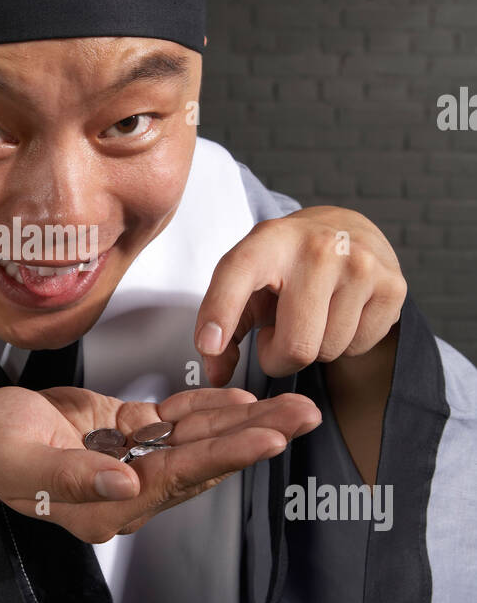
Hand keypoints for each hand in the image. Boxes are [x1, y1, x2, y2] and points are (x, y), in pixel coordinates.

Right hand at [0, 384, 320, 542]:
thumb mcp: (23, 463)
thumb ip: (75, 478)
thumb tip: (128, 486)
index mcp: (111, 505)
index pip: (182, 477)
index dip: (227, 455)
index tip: (271, 437)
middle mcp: (130, 488)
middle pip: (205, 460)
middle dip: (257, 435)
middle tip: (306, 414)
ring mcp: (129, 459)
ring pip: (197, 439)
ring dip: (243, 419)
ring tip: (291, 402)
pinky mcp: (122, 433)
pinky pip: (173, 421)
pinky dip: (205, 407)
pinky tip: (238, 396)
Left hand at [194, 206, 407, 384]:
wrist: (345, 230)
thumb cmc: (287, 264)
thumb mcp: (248, 280)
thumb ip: (224, 326)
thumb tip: (217, 373)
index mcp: (269, 240)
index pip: (238, 274)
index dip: (220, 314)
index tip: (209, 346)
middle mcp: (318, 248)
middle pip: (296, 346)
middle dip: (279, 356)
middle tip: (279, 333)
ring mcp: (362, 265)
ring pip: (328, 351)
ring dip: (315, 347)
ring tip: (313, 314)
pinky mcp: (393, 285)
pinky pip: (359, 347)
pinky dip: (345, 343)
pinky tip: (341, 313)